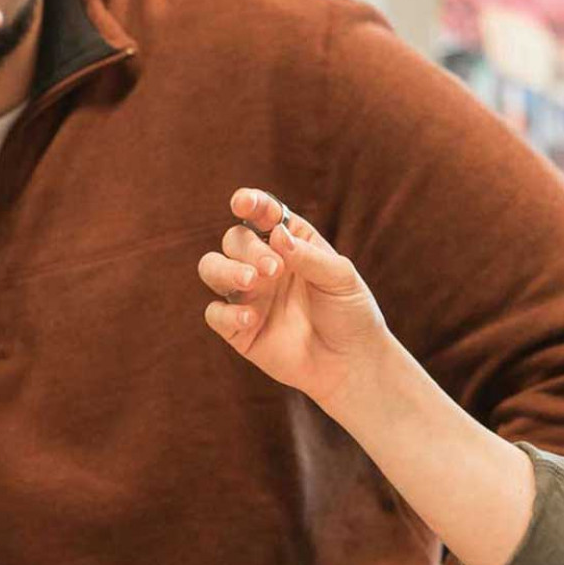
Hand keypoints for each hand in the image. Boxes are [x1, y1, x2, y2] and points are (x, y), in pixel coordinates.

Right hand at [198, 188, 392, 409]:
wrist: (352, 362)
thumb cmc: (350, 312)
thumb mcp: (340, 277)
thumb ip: (309, 256)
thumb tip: (276, 234)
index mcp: (289, 242)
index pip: (262, 214)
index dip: (249, 203)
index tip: (242, 203)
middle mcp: (263, 264)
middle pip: (234, 239)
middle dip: (248, 249)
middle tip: (273, 268)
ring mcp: (249, 295)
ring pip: (212, 268)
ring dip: (225, 269)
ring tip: (251, 281)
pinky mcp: (240, 329)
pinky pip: (215, 313)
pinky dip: (227, 312)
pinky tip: (250, 317)